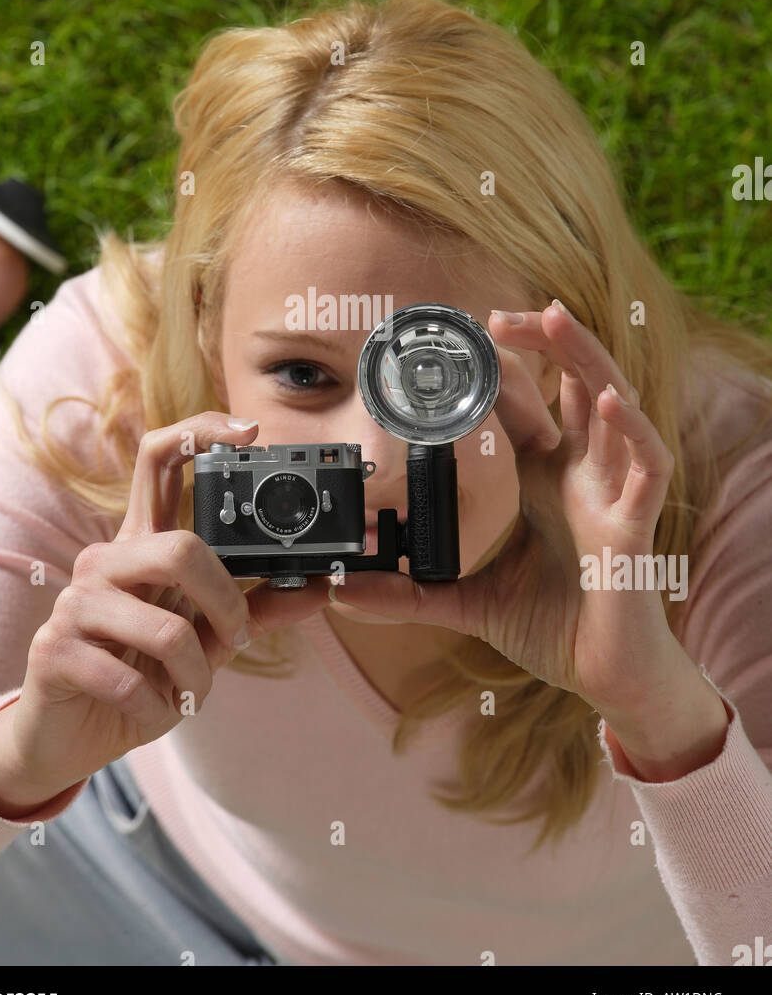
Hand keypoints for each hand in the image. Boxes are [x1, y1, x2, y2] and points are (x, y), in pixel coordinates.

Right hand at [0, 414, 329, 811]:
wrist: (69, 735)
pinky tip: (149, 711)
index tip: (248, 433)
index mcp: (142, 545)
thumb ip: (251, 610)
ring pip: (167, 629)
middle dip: (225, 604)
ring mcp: (75, 601)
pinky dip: (157, 709)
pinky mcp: (54, 650)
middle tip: (233, 641)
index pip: (159, 461)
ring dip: (194, 676)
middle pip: (181, 548)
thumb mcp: (203, 641)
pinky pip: (132, 683)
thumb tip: (316, 586)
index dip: (199, 434)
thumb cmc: (139, 674)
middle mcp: (106, 560)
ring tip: (186, 692)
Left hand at [311, 302, 681, 717]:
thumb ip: (413, 593)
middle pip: (575, 384)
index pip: (527, 409)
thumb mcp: (471, 602)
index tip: (458, 340)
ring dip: (587, 359)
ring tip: (553, 319)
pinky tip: (606, 400)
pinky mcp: (636, 527)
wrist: (606, 680)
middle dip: (546, 341)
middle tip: (496, 314)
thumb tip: (346, 591)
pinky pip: (647, 466)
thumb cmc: (557, 628)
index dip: (500, 372)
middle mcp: (584, 475)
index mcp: (549, 481)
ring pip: (613, 406)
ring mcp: (613, 495)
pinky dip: (632, 429)